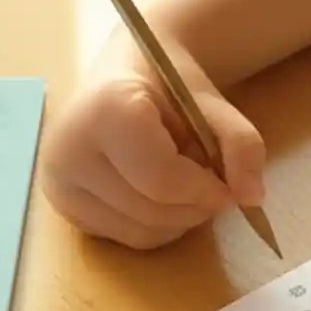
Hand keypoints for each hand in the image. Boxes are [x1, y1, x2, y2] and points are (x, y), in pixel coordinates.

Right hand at [40, 32, 265, 249]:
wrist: (128, 73)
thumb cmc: (169, 84)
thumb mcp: (214, 105)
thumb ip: (241, 145)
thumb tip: (252, 197)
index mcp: (103, 110)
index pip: (162, 179)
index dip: (205, 190)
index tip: (228, 186)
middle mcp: (67, 149)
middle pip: (152, 211)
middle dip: (195, 207)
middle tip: (210, 182)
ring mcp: (58, 182)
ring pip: (140, 232)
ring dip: (179, 219)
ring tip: (182, 181)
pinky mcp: (64, 208)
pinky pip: (126, 238)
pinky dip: (158, 226)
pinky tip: (160, 194)